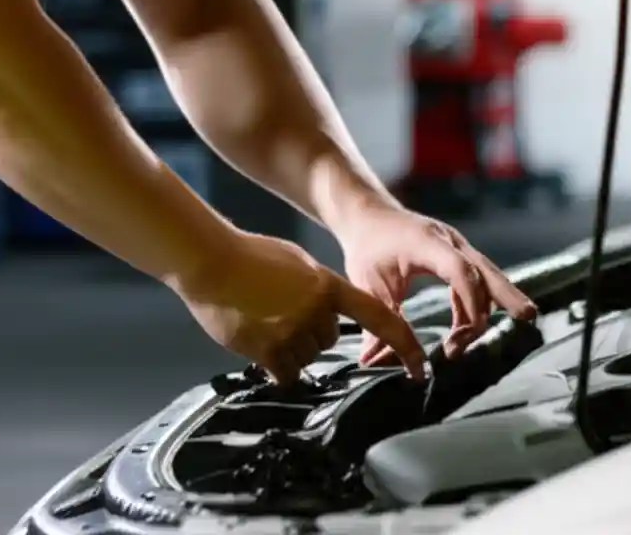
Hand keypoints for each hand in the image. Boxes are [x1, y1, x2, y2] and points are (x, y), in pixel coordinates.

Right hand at [178, 230, 426, 384]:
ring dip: (290, 348)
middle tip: (281, 310)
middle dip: (311, 332)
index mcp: (329, 286)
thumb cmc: (251, 257)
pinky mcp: (269, 352)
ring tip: (264, 319)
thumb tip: (332, 310)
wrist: (210, 261)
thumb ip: (322, 289)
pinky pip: (286, 374)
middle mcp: (316, 312)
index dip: (403, 343)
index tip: (420, 366)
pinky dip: (276, 365)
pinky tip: (259, 340)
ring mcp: (293, 333)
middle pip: (329, 341)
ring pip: (306, 358)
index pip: (379, 317)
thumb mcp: (299, 264)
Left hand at [335, 202, 536, 365]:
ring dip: (494, 305)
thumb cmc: (367, 246)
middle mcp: (449, 242)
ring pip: (487, 275)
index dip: (470, 300)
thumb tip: (374, 363)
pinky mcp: (456, 255)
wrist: (368, 215)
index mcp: (427, 243)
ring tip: (491, 337)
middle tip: (528, 317)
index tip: (468, 330)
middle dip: (509, 295)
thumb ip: (377, 324)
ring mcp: (456, 247)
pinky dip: (478, 303)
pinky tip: (471, 327)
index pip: (459, 270)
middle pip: (486, 270)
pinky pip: (476, 280)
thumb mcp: (367, 285)